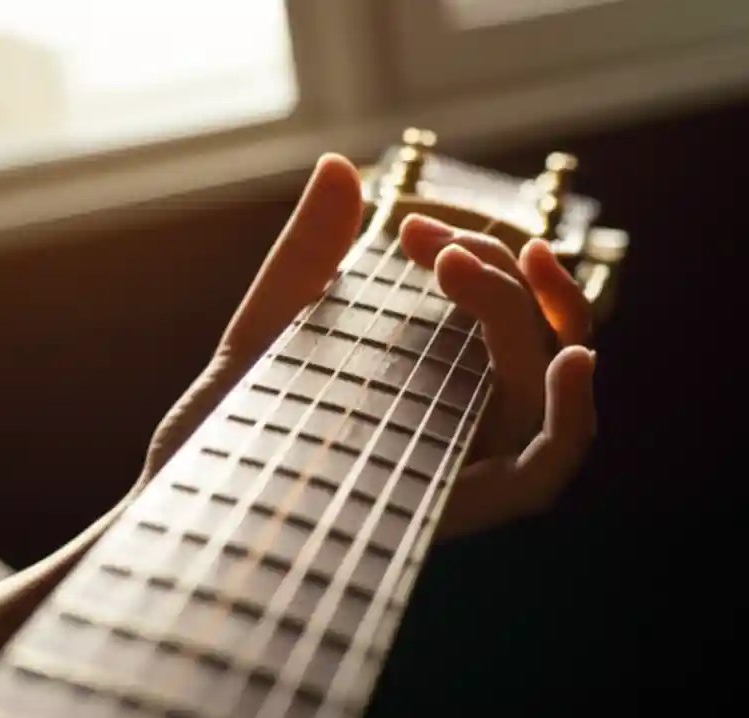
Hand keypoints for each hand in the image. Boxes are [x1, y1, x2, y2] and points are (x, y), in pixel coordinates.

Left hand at [141, 154, 595, 538]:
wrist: (175, 519)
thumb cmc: (218, 442)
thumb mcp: (262, 337)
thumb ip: (306, 261)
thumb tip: (338, 168)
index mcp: (422, 392)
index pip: (505, 328)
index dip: (496, 267)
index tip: (414, 228)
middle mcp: (450, 430)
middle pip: (523, 345)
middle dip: (494, 272)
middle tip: (425, 241)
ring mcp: (455, 468)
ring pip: (533, 390)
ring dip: (520, 316)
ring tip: (458, 265)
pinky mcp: (449, 511)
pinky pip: (541, 476)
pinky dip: (573, 420)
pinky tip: (573, 361)